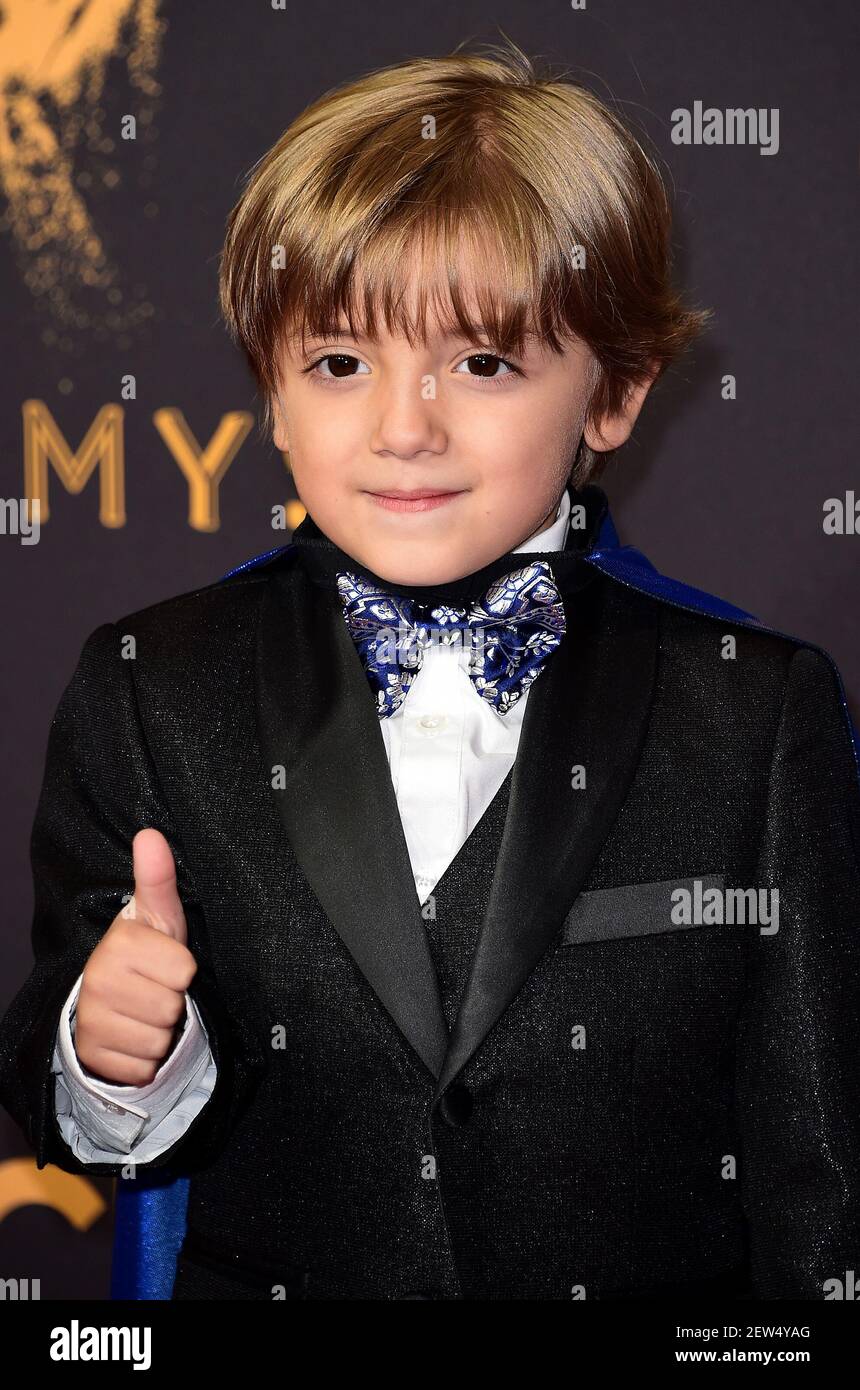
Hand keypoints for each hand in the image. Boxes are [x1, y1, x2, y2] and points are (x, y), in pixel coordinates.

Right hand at [74, 828, 197, 1084]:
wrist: (110, 1001)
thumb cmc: (146, 953)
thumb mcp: (159, 915)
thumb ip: (158, 878)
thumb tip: (150, 834)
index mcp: (119, 944)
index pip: (184, 970)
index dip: (183, 970)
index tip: (165, 963)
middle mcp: (98, 981)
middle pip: (171, 1008)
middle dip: (172, 1002)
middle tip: (155, 989)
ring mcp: (91, 1021)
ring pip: (158, 1040)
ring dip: (160, 1031)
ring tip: (145, 1011)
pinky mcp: (93, 1056)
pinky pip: (142, 1067)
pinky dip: (145, 1058)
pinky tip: (133, 1035)